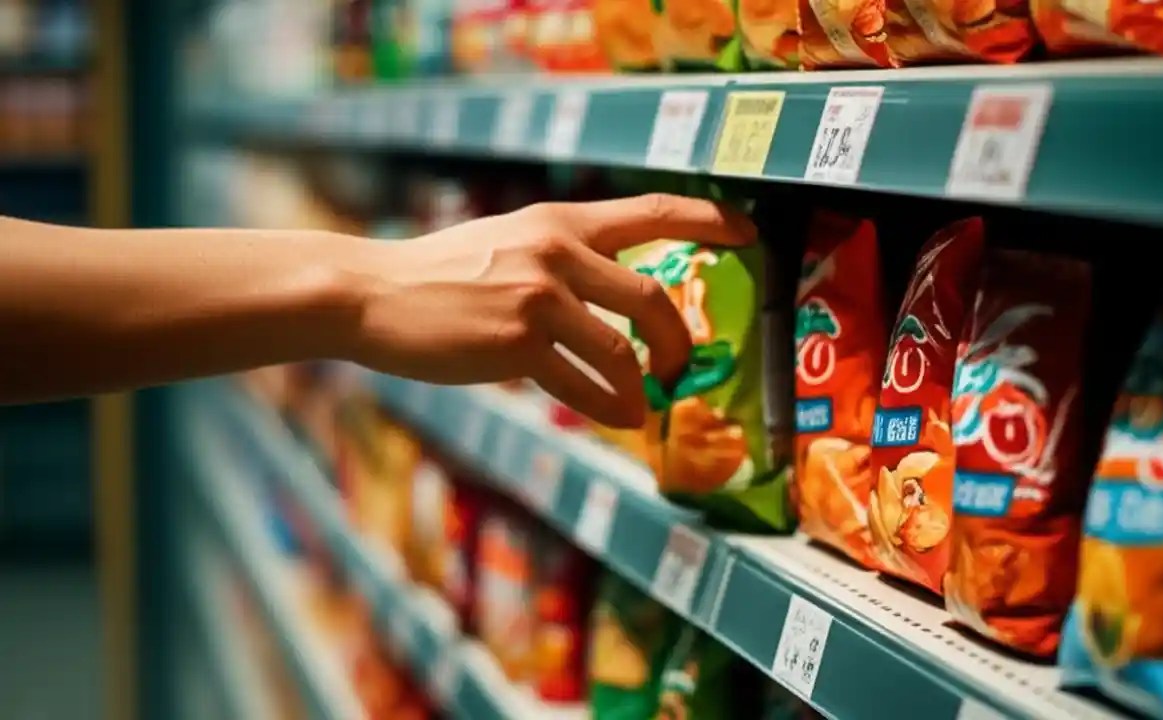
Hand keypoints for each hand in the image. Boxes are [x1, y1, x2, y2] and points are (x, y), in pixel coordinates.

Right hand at [349, 194, 756, 427]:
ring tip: (644, 404)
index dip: (710, 221)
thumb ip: (563, 257)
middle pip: (653, 299)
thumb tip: (612, 293)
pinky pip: (584, 386)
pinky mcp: (516, 345)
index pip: (653, 211)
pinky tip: (620, 418)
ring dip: (644, 386)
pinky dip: (610, 409)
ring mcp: (538, 300)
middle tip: (682, 367)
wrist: (374, 293)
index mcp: (561, 221)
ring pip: (623, 352)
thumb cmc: (442, 272)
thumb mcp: (510, 240)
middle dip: (679, 342)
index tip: (749, 233)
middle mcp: (557, 253)